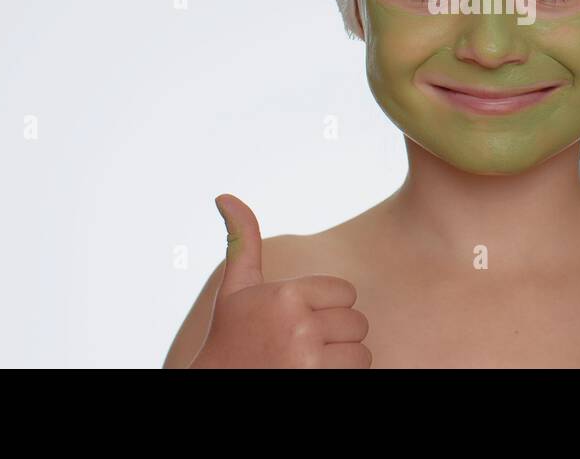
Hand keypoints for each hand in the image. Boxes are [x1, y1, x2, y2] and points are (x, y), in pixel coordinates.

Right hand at [189, 193, 371, 367]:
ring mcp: (310, 360)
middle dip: (336, 335)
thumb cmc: (230, 336)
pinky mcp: (319, 381)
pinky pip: (359, 371)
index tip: (298, 320)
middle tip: (302, 345)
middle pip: (357, 322)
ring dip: (342, 359)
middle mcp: (300, 326)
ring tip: (308, 361)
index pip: (346, 293)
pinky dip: (342, 375)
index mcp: (287, 295)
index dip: (327, 307)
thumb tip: (223, 195)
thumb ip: (242, 240)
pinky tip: (313, 374)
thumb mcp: (235, 288)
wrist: (218, 385)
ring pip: (361, 351)